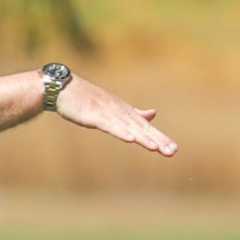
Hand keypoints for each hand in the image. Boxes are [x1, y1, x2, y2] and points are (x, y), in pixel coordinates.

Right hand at [54, 77, 176, 157]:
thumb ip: (134, 112)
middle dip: (157, 140)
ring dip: (142, 138)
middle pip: (141, 128)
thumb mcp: (114, 106)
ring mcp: (108, 113)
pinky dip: (120, 131)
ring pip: (128, 128)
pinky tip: (130, 139)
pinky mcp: (94, 116)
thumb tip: (153, 113)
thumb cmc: (87, 98)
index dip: (160, 138)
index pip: (146, 127)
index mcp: (125, 112)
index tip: (174, 149)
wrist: (64, 88)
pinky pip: (109, 125)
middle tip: (172, 151)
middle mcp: (120, 112)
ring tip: (156, 148)